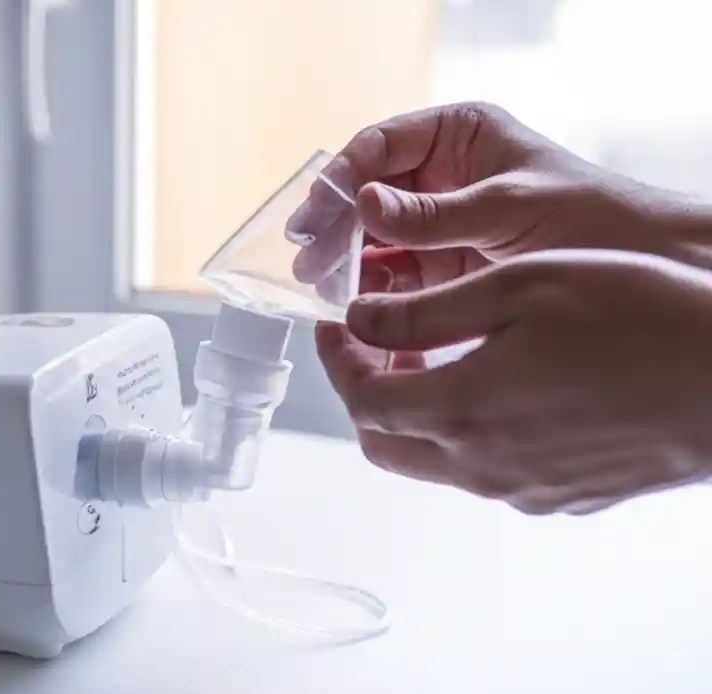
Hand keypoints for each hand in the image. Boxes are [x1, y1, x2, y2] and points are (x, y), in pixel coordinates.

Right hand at [292, 102, 711, 296]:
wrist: (641, 269)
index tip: (318, 208)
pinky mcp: (444, 268)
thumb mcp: (507, 208)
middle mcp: (442, 175)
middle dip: (334, 222)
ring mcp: (440, 222)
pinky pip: (393, 272)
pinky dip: (370, 287)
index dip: (343, 176)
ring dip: (344, 256)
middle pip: (366, 192)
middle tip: (307, 254)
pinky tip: (352, 302)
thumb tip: (364, 202)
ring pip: (373, 235)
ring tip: (319, 282)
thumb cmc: (591, 219)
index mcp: (459, 136)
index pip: (380, 146)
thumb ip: (434, 212)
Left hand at [316, 249, 711, 514]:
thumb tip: (358, 323)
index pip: (361, 399)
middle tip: (372, 344)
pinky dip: (463, 434)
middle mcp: (483, 466)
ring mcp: (525, 491)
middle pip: (385, 442)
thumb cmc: (638, 316)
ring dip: (413, 414)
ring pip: (433, 463)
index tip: (333, 325)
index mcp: (461, 412)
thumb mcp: (517, 287)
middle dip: (364, 392)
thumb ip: (423, 313)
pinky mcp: (563, 499)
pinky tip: (492, 386)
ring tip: (430, 358)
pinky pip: (485, 473)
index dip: (336, 360)